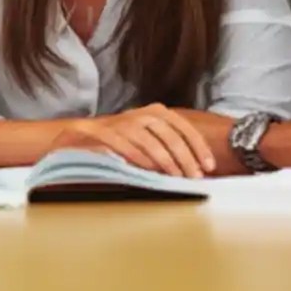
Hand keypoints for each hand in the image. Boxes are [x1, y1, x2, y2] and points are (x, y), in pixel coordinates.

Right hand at [48, 103, 215, 177]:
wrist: (83, 133)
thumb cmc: (123, 139)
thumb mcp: (150, 136)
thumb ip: (170, 145)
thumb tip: (195, 166)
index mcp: (157, 112)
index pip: (184, 128)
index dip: (198, 148)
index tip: (208, 166)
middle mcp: (143, 113)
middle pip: (171, 136)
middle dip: (186, 159)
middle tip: (193, 177)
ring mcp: (124, 122)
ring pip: (152, 142)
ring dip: (166, 162)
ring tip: (175, 178)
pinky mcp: (106, 132)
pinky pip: (127, 147)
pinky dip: (140, 159)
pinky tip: (150, 172)